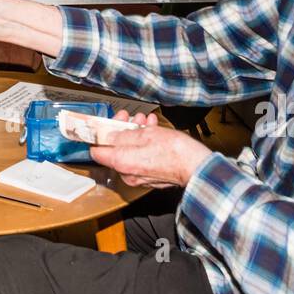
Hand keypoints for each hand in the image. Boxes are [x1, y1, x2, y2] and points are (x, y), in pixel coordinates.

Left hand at [90, 110, 213, 188]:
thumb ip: (122, 135)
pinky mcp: (150, 176)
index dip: (98, 135)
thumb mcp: (145, 134)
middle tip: (130, 117)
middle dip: (121, 129)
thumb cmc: (174, 152)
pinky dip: (143, 143)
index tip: (101, 124)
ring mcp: (138, 176)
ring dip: (135, 133)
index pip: (96, 151)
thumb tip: (107, 135)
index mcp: (121, 162)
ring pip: (129, 151)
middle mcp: (127, 173)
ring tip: (145, 121)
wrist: (196, 167)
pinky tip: (152, 130)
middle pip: (114, 149)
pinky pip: (140, 157)